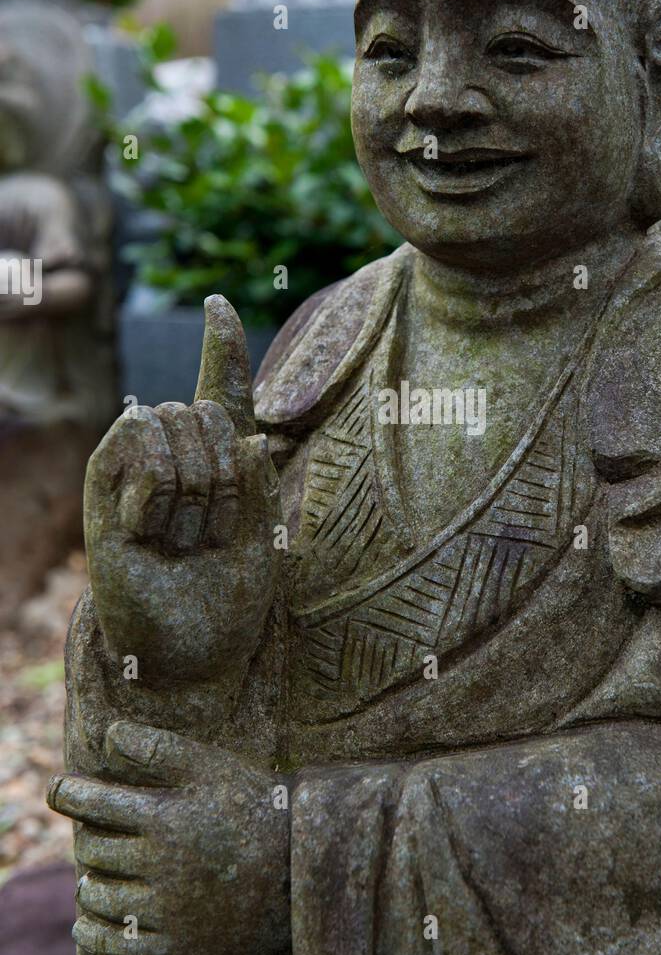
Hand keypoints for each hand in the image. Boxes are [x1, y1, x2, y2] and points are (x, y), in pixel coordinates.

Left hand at [48, 721, 292, 954]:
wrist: (304, 871)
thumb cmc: (256, 807)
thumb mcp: (213, 767)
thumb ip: (158, 748)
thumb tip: (109, 734)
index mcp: (166, 817)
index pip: (94, 803)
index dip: (68, 793)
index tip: (59, 789)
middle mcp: (161, 866)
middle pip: (93, 850)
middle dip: (89, 837)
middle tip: (96, 832)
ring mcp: (168, 911)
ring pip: (98, 897)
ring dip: (89, 883)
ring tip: (94, 875)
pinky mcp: (176, 950)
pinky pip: (114, 944)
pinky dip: (91, 930)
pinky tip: (87, 920)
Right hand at [85, 295, 279, 687]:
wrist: (193, 652)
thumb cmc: (231, 594)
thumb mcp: (262, 528)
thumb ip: (255, 472)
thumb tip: (248, 431)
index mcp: (215, 460)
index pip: (218, 388)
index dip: (221, 344)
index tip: (219, 302)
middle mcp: (172, 458)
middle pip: (204, 410)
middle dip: (225, 474)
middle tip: (213, 533)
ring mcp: (134, 474)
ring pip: (174, 425)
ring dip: (197, 493)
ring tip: (186, 543)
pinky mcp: (105, 495)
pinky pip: (140, 452)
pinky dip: (160, 492)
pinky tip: (152, 535)